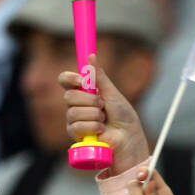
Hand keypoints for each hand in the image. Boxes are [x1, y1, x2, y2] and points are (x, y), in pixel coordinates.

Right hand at [59, 54, 150, 174]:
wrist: (129, 139)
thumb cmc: (124, 118)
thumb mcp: (113, 94)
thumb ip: (100, 77)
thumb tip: (91, 56)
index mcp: (84, 93)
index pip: (65, 80)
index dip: (70, 78)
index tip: (82, 81)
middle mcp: (77, 106)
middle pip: (69, 96)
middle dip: (90, 101)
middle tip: (103, 106)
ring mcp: (75, 121)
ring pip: (73, 112)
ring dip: (94, 115)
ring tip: (105, 120)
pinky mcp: (76, 136)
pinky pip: (75, 127)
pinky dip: (92, 127)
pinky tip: (101, 129)